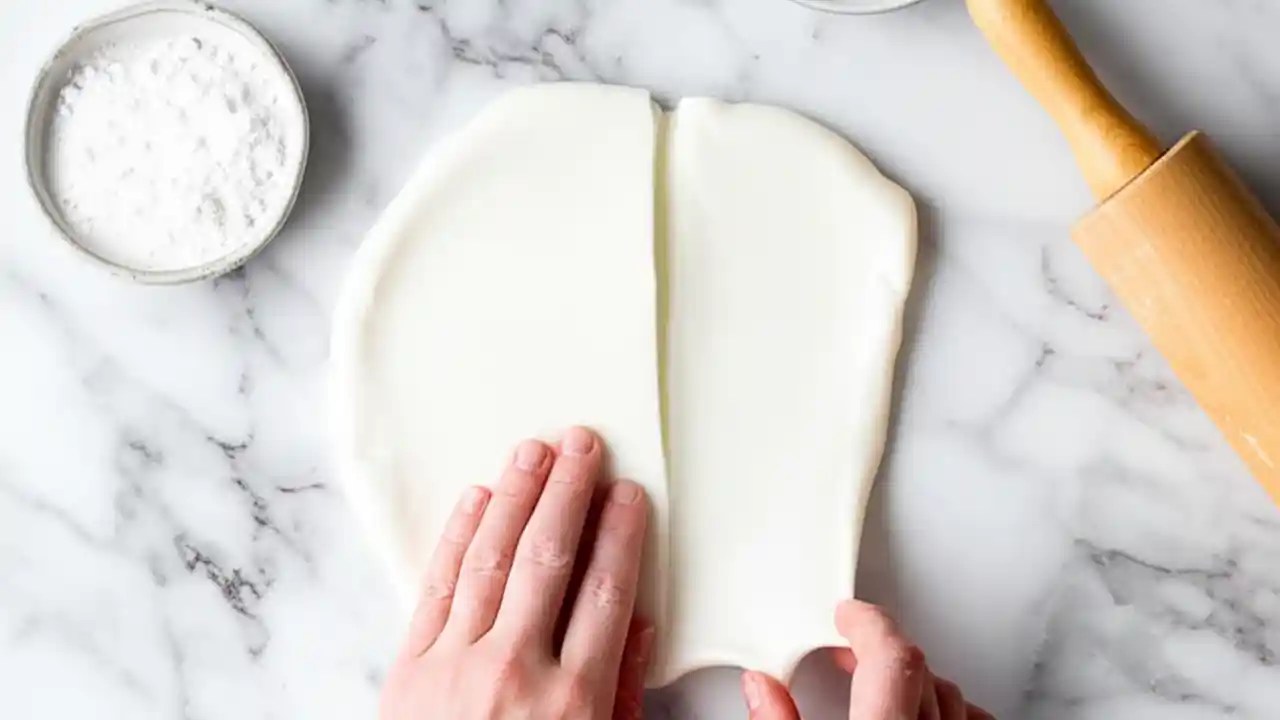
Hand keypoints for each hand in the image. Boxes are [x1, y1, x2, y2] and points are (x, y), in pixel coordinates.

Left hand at [379, 427, 653, 719]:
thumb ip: (620, 692)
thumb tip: (638, 620)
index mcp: (571, 699)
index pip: (603, 592)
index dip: (618, 534)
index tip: (627, 492)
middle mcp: (513, 671)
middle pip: (548, 559)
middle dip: (568, 492)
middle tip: (583, 442)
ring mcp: (453, 666)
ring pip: (490, 559)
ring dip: (515, 496)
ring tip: (533, 450)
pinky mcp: (407, 669)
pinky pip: (435, 588)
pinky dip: (456, 538)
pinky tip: (477, 499)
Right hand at [740, 600, 992, 719]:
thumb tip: (761, 687)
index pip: (892, 656)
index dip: (868, 624)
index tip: (847, 614)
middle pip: (921, 670)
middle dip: (883, 648)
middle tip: (850, 645)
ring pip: (951, 697)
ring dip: (916, 679)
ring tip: (881, 681)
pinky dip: (949, 709)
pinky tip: (927, 711)